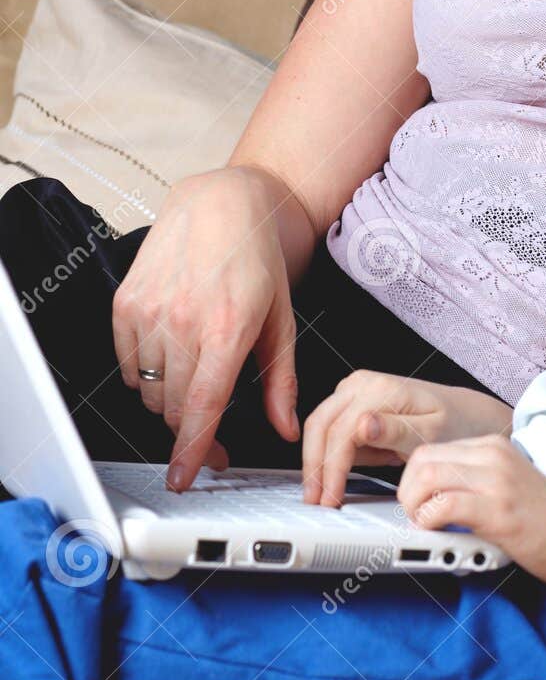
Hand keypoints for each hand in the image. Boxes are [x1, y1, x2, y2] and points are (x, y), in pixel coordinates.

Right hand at [111, 165, 311, 488]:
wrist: (222, 202)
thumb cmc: (257, 257)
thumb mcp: (282, 320)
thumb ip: (282, 381)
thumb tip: (286, 428)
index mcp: (227, 329)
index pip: (200, 408)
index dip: (191, 451)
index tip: (183, 477)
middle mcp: (182, 321)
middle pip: (173, 407)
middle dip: (190, 427)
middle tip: (210, 425)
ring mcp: (149, 310)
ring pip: (148, 390)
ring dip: (168, 397)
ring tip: (194, 371)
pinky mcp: (125, 302)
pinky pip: (126, 364)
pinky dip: (143, 372)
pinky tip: (169, 353)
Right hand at [301, 370, 512, 505]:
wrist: (466, 415)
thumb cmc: (453, 424)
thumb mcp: (430, 434)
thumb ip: (395, 431)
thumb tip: (362, 424)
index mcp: (382, 389)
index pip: (341, 431)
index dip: (331, 469)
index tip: (331, 498)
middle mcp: (363, 383)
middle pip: (321, 425)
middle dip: (315, 467)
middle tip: (316, 500)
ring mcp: (356, 389)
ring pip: (320, 425)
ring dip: (316, 460)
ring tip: (321, 494)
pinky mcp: (355, 400)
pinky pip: (330, 426)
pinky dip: (327, 452)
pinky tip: (333, 476)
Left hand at [396, 434, 545, 585]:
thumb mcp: (507, 484)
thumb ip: (474, 480)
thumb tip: (431, 494)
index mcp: (494, 446)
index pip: (432, 449)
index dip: (413, 479)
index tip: (416, 501)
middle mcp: (493, 455)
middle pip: (422, 459)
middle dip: (407, 491)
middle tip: (415, 516)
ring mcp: (497, 480)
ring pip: (427, 477)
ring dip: (414, 506)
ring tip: (424, 525)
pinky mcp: (498, 510)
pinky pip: (444, 505)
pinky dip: (429, 520)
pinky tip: (438, 532)